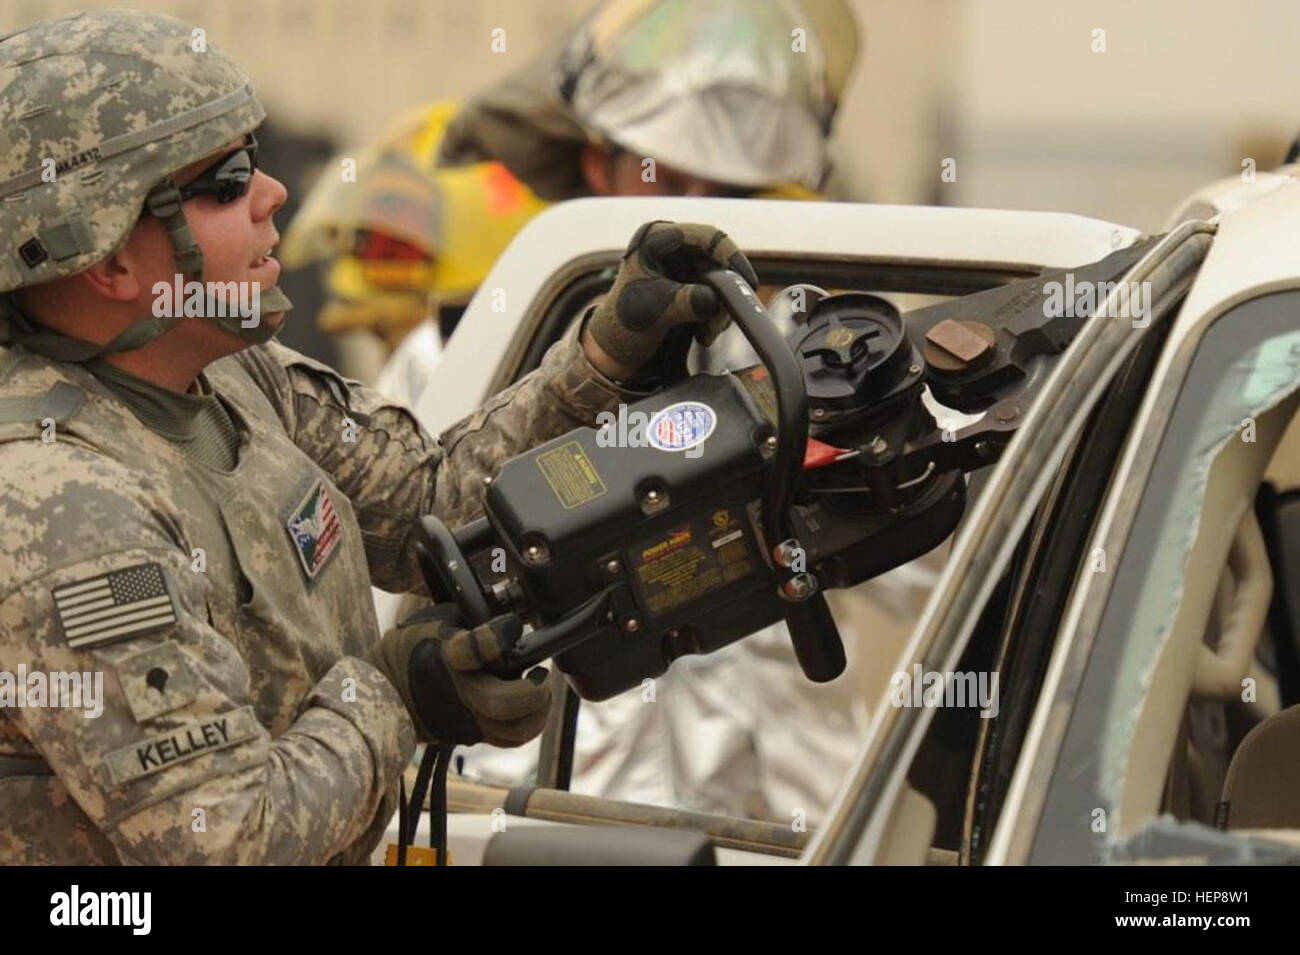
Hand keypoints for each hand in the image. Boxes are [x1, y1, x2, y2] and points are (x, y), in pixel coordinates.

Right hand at [364, 606, 550, 746]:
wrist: (382, 691)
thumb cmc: (414, 649)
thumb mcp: (436, 622)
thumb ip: (471, 622)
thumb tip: (511, 623)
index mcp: (446, 657)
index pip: (474, 649)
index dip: (497, 636)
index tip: (510, 625)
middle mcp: (457, 692)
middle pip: (502, 703)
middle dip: (534, 689)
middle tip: (542, 673)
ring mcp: (464, 719)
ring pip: (513, 730)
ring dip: (538, 711)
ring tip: (541, 690)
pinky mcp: (470, 735)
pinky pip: (509, 739)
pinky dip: (528, 725)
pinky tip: (532, 705)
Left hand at [585, 221, 758, 380]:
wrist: (615, 345)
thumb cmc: (625, 323)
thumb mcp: (656, 311)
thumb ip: (686, 302)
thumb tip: (714, 301)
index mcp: (654, 239)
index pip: (705, 236)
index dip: (731, 255)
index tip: (746, 280)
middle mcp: (671, 246)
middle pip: (717, 259)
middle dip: (726, 291)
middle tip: (726, 318)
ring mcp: (681, 265)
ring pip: (720, 279)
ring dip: (720, 308)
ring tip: (707, 335)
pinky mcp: (688, 284)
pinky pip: (715, 293)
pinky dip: (715, 313)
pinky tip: (703, 333)